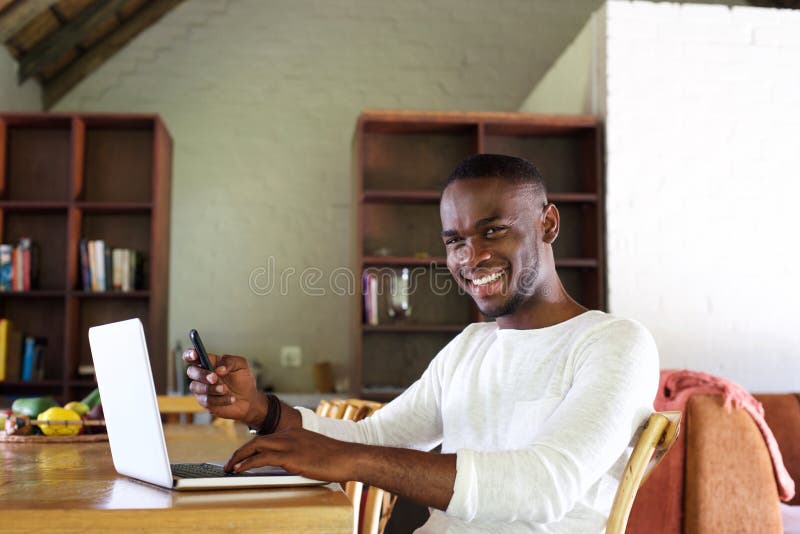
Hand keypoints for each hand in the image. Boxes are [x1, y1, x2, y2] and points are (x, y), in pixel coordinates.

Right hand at [183, 350, 264, 426]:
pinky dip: (220, 399)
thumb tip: (219, 368)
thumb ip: (230, 362)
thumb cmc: (243, 379)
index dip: (190, 354)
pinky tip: (231, 399)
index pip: (192, 356)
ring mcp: (201, 389)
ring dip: (212, 389)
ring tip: (226, 390)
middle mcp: (202, 374)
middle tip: (215, 378)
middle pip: (191, 371)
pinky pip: (206, 401)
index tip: (195, 355)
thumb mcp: (241, 365)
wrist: (248, 399)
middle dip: (202, 374)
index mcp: (208, 362)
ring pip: (197, 387)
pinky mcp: (205, 402)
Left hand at [224, 428, 360, 483]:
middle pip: (257, 440)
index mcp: (294, 433)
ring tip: (229, 467)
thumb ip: (300, 453)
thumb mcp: (314, 451)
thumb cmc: (335, 458)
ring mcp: (290, 445)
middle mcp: (289, 435)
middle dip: (240, 452)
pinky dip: (247, 463)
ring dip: (239, 457)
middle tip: (230, 462)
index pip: (266, 438)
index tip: (242, 456)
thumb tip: (291, 463)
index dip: (251, 447)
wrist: (348, 457)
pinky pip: (262, 458)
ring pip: (256, 446)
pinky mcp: (291, 457)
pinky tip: (239, 470)